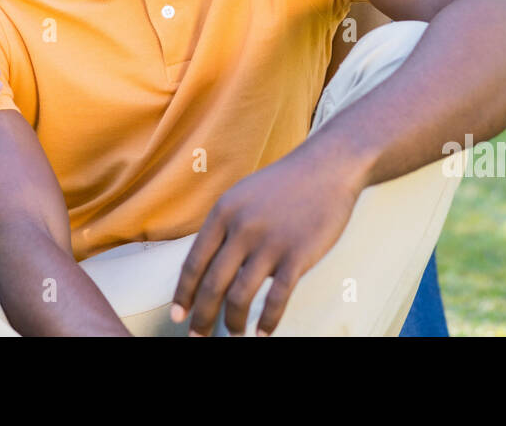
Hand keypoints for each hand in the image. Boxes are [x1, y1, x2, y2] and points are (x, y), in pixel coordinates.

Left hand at [170, 151, 362, 335]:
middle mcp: (241, 228)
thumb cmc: (284, 184)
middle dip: (203, 317)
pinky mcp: (298, 254)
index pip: (194, 262)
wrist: (326, 167)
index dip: (184, 294)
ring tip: (234, 336)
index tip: (178, 315)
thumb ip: (224, 228)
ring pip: (241, 296)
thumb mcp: (242, 195)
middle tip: (198, 337)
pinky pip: (278, 298)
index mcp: (223, 213)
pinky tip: (263, 333)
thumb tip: (207, 266)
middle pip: (213, 284)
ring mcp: (270, 242)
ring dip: (233, 323)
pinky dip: (268, 321)